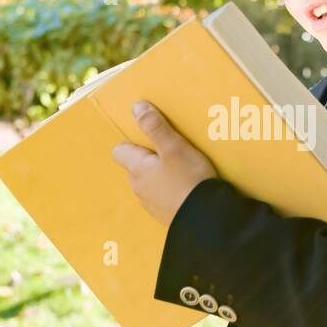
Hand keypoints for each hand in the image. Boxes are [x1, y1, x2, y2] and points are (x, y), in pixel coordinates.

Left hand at [111, 100, 217, 226]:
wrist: (206, 219)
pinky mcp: (163, 215)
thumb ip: (155, 127)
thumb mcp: (174, 147)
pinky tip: (185, 188)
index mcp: (137, 169)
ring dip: (159, 176)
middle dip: (148, 158)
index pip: (119, 151)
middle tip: (172, 153)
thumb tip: (136, 107)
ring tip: (181, 170)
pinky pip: (160, 197)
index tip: (152, 140)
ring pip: (148, 182)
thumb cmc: (189, 178)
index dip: (133, 143)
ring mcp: (149, 204)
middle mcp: (138, 187)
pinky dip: (168, 191)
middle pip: (134, 167)